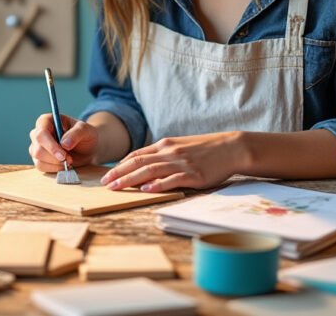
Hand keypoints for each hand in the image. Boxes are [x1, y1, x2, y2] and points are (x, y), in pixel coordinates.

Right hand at [28, 114, 98, 172]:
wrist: (87, 149)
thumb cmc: (85, 135)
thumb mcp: (86, 131)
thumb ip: (76, 133)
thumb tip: (64, 143)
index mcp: (47, 120)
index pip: (41, 133)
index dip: (51, 146)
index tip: (63, 156)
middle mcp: (38, 132)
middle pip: (38, 149)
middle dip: (54, 158)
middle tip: (70, 160)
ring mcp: (36, 146)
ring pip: (38, 159)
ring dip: (55, 164)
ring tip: (69, 161)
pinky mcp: (38, 158)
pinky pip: (40, 166)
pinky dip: (53, 169)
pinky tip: (63, 165)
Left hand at [101, 132, 243, 192]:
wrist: (230, 147)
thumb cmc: (204, 150)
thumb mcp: (180, 147)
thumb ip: (162, 156)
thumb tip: (144, 169)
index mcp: (165, 145)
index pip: (137, 155)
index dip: (120, 165)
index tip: (107, 174)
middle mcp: (170, 152)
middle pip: (139, 163)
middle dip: (119, 173)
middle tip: (105, 183)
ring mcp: (181, 163)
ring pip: (150, 171)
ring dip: (131, 179)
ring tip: (116, 187)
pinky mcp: (194, 174)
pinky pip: (172, 179)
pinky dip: (158, 185)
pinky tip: (146, 189)